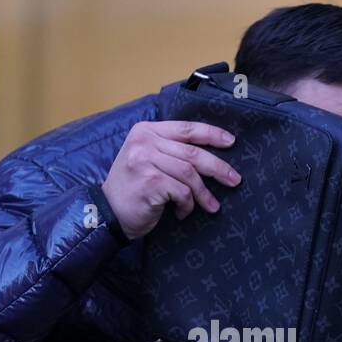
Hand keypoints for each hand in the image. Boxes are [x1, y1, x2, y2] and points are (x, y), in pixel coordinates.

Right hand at [99, 120, 240, 238]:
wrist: (107, 213)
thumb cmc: (133, 189)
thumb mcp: (146, 160)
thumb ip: (169, 150)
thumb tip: (209, 154)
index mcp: (145, 131)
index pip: (186, 128)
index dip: (212, 134)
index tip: (231, 142)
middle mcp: (144, 142)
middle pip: (192, 152)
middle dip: (218, 167)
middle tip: (234, 179)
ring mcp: (145, 160)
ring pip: (190, 174)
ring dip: (203, 193)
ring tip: (211, 206)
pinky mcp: (150, 182)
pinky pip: (182, 192)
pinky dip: (187, 205)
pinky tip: (181, 212)